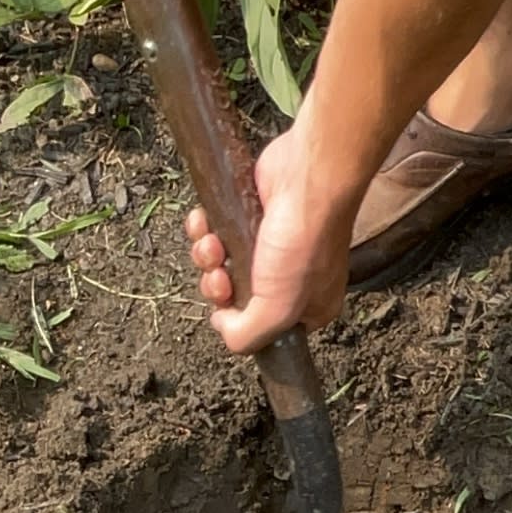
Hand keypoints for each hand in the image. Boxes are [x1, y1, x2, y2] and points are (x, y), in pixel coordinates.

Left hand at [182, 110, 358, 353]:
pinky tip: (206, 221)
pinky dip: (203, 228)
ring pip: (220, 264)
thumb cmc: (305, 237)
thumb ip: (250, 335)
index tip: (228, 305)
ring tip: (213, 241)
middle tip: (220, 272)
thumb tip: (226, 332)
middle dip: (216, 284)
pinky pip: (215, 231)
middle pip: (233, 297)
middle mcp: (289, 280)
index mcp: (306, 309)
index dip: (235, 319)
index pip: (259, 329)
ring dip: (206, 255)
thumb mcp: (279, 308)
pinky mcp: (249, 217)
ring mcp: (268, 247)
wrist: (308, 176)